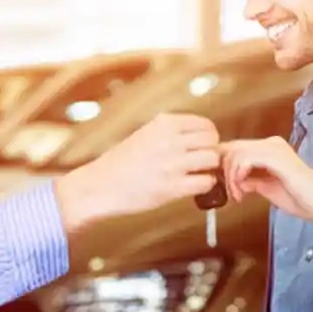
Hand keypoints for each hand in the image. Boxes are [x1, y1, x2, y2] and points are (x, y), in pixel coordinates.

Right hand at [54, 113, 219, 230]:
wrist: (100, 186)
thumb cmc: (123, 163)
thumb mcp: (147, 134)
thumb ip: (173, 133)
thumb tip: (206, 139)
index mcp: (164, 124)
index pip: (205, 125)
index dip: (208, 138)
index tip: (202, 147)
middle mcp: (171, 140)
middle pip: (212, 141)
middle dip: (210, 152)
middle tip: (201, 163)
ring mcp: (173, 164)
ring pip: (212, 160)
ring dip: (209, 169)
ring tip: (197, 174)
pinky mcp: (173, 187)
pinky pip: (206, 182)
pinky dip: (204, 185)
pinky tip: (193, 187)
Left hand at [220, 136, 312, 224]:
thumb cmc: (299, 199)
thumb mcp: (266, 187)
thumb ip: (250, 180)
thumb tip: (235, 180)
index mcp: (271, 148)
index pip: (237, 148)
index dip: (226, 166)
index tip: (228, 188)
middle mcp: (272, 143)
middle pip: (233, 148)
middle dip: (226, 172)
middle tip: (233, 194)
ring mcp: (274, 148)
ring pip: (236, 153)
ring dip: (231, 177)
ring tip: (239, 196)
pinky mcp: (276, 157)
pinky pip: (245, 159)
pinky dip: (238, 176)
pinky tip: (244, 190)